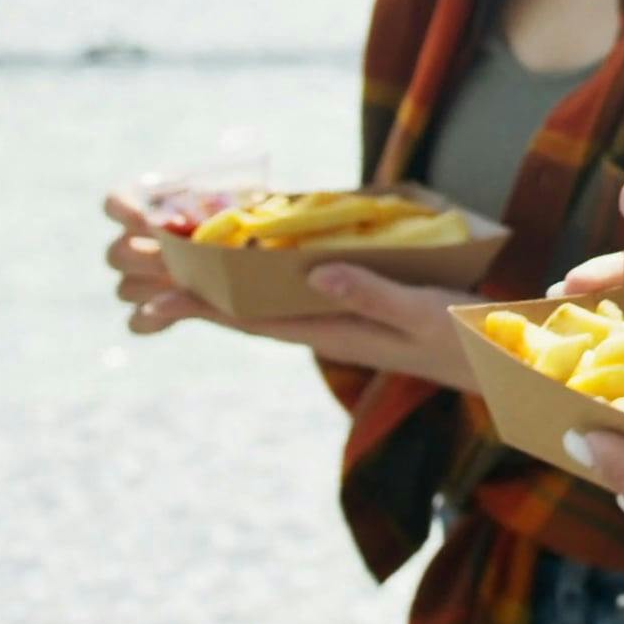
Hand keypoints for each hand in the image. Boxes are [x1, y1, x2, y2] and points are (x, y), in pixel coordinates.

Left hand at [97, 191, 467, 378]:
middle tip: (124, 268)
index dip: (194, 301)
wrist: (500, 361)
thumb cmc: (466, 338)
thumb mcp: (423, 312)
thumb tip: (312, 272)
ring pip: (253, 299)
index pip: (246, 315)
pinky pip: (284, 291)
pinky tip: (237, 262)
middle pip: (236, 306)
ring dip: (206, 281)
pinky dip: (251, 274)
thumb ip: (372, 292)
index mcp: (329, 328)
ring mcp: (332, 317)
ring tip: (157, 262)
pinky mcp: (349, 305)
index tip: (146, 291)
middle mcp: (319, 324)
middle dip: (183, 289)